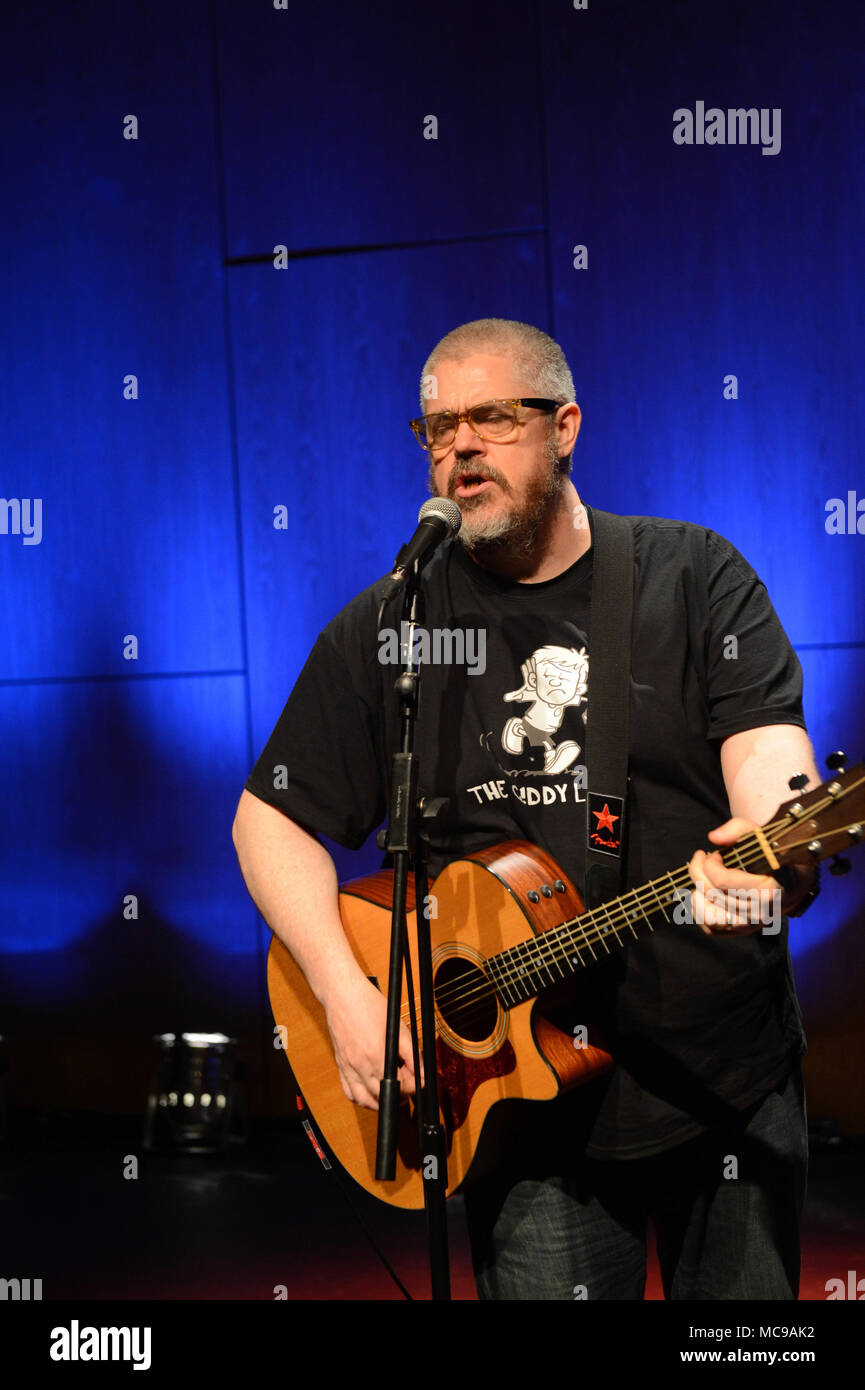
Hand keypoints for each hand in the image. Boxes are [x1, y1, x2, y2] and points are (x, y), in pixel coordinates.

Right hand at [323, 974, 423, 1109]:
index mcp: (376, 1056)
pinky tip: (371, 1090)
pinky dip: (361, 1097)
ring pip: (363, 1100)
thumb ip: (412, 1054)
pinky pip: (349, 1091)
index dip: (412, 1087)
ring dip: (379, 1103)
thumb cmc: (369, 1005)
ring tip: (391, 1093)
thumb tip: (422, 1073)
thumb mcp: (398, 1028)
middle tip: (408, 1088)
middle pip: (382, 1098)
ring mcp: (347, 1067)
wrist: (343, 995)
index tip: (418, 1082)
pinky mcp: (340, 1065)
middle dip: (398, 1097)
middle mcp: (359, 1066)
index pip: (399, 1087)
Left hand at [687, 816, 793, 935]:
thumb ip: (740, 829)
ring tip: (700, 878)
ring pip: (709, 915)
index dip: (710, 864)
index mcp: (768, 890)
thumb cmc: (778, 858)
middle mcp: (759, 912)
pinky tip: (702, 894)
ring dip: (696, 894)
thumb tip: (714, 837)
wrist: (795, 884)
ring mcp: (750, 925)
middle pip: (713, 894)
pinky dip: (700, 912)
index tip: (714, 854)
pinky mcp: (741, 931)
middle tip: (701, 858)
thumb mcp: (765, 837)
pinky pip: (712, 929)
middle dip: (699, 871)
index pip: (723, 881)